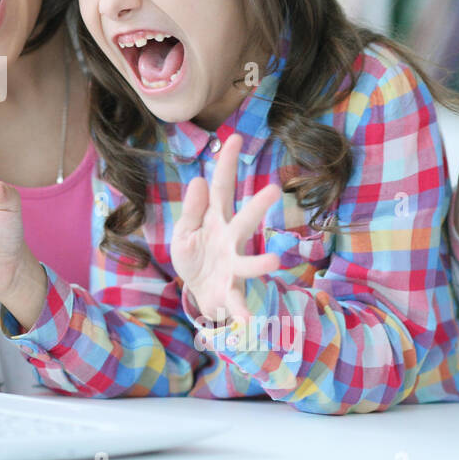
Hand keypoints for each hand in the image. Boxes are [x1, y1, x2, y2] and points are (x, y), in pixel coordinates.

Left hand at [171, 133, 280, 326]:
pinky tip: (249, 322)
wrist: (200, 293)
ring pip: (248, 263)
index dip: (227, 164)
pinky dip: (242, 313)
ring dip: (260, 262)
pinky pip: (238, 303)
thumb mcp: (185, 232)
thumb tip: (199, 181)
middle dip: (257, 207)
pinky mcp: (230, 292)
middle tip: (273, 190)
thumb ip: (192, 210)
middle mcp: (230, 240)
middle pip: (244, 221)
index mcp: (216, 220)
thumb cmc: (196, 256)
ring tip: (273, 260)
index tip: (234, 137)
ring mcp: (233, 266)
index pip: (221, 188)